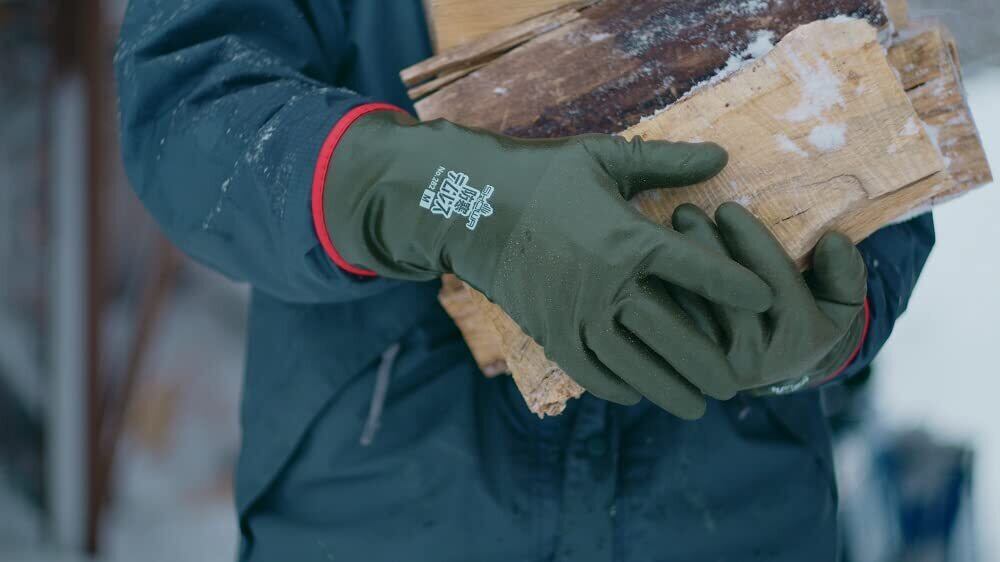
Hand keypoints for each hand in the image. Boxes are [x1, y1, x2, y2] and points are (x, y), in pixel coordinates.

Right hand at [323, 110, 772, 417]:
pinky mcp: (549, 330)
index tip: (764, 301)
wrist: (467, 200)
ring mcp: (576, 313)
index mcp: (629, 237)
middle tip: (737, 384)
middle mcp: (608, 283)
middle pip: (675, 335)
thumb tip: (722, 155)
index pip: (700, 270)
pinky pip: (590, 370)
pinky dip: (617, 387)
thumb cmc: (541, 173)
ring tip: (696, 406)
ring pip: (635, 365)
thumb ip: (665, 162)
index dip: (737, 288)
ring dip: (670, 390)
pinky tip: (637, 394)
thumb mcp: (604, 157)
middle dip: (711, 364)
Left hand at [669, 202, 867, 393]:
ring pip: (693, 313)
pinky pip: (668, 327)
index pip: (773, 283)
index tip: (727, 208)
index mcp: (803, 341)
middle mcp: (759, 363)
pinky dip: (659, 291)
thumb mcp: (839, 297)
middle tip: (685, 211)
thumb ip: (845, 271)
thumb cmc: (806, 312)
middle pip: (727, 298)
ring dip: (676, 267)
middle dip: (704, 249)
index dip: (751, 243)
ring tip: (664, 229)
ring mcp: (719, 370)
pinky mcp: (687, 370)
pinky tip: (649, 259)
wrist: (773, 358)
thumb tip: (834, 241)